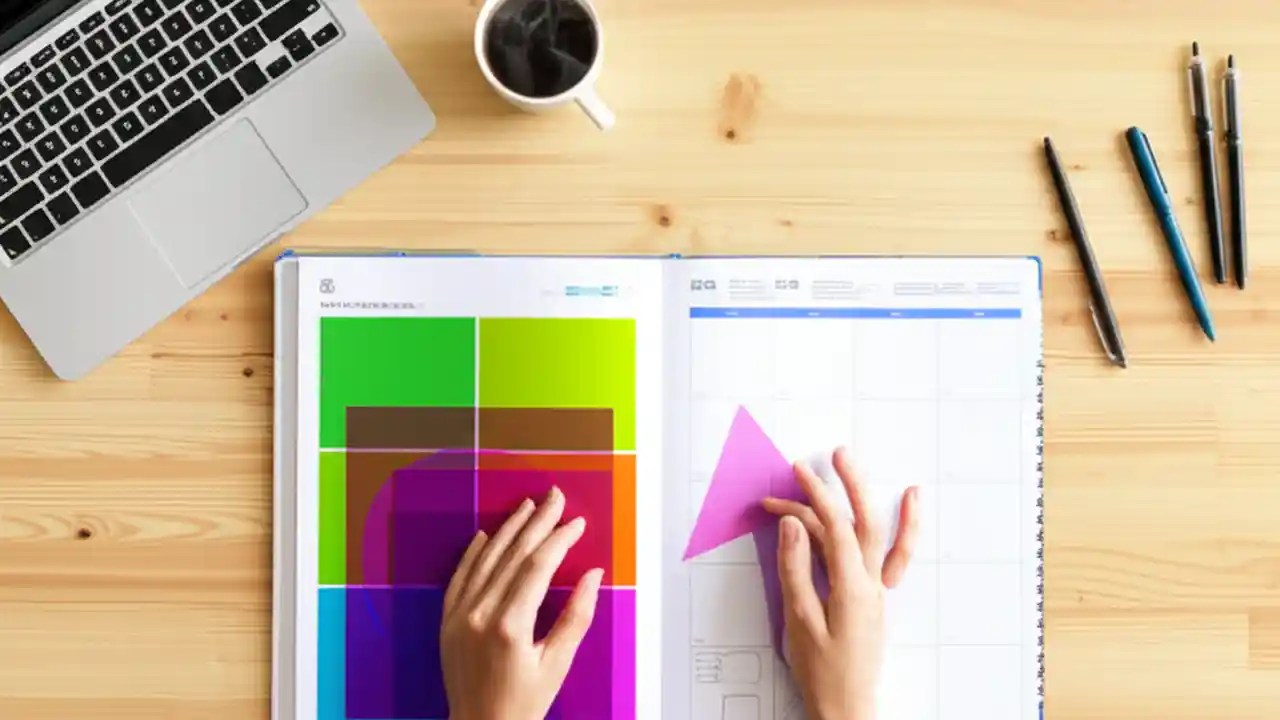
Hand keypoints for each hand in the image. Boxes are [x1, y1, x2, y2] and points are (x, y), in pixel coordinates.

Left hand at [440, 487, 603, 719]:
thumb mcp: (557, 664)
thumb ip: (576, 617)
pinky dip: (473, 554)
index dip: (559, 539)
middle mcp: (480, 614)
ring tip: (528, 506)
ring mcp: (459, 616)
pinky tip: (487, 534)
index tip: (576, 522)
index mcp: (510, 625)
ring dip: (509, 530)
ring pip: (486, 560)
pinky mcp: (447, 622)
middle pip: (513, 555)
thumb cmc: (525, 704)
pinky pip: (460, 578)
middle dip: (538, 522)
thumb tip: (592, 574)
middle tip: (555, 496)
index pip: (538, 566)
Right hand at [762, 447, 918, 719]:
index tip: (794, 477)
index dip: (813, 499)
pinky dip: (905, 526)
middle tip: (832, 455)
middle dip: (847, 485)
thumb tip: (792, 524)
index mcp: (851, 588)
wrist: (847, 706)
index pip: (833, 528)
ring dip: (863, 499)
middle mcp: (871, 583)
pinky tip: (910, 501)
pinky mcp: (876, 597)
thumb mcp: (799, 621)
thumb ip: (796, 570)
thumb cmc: (821, 671)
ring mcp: (877, 589)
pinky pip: (896, 555)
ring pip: (873, 534)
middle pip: (861, 522)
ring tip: (851, 468)